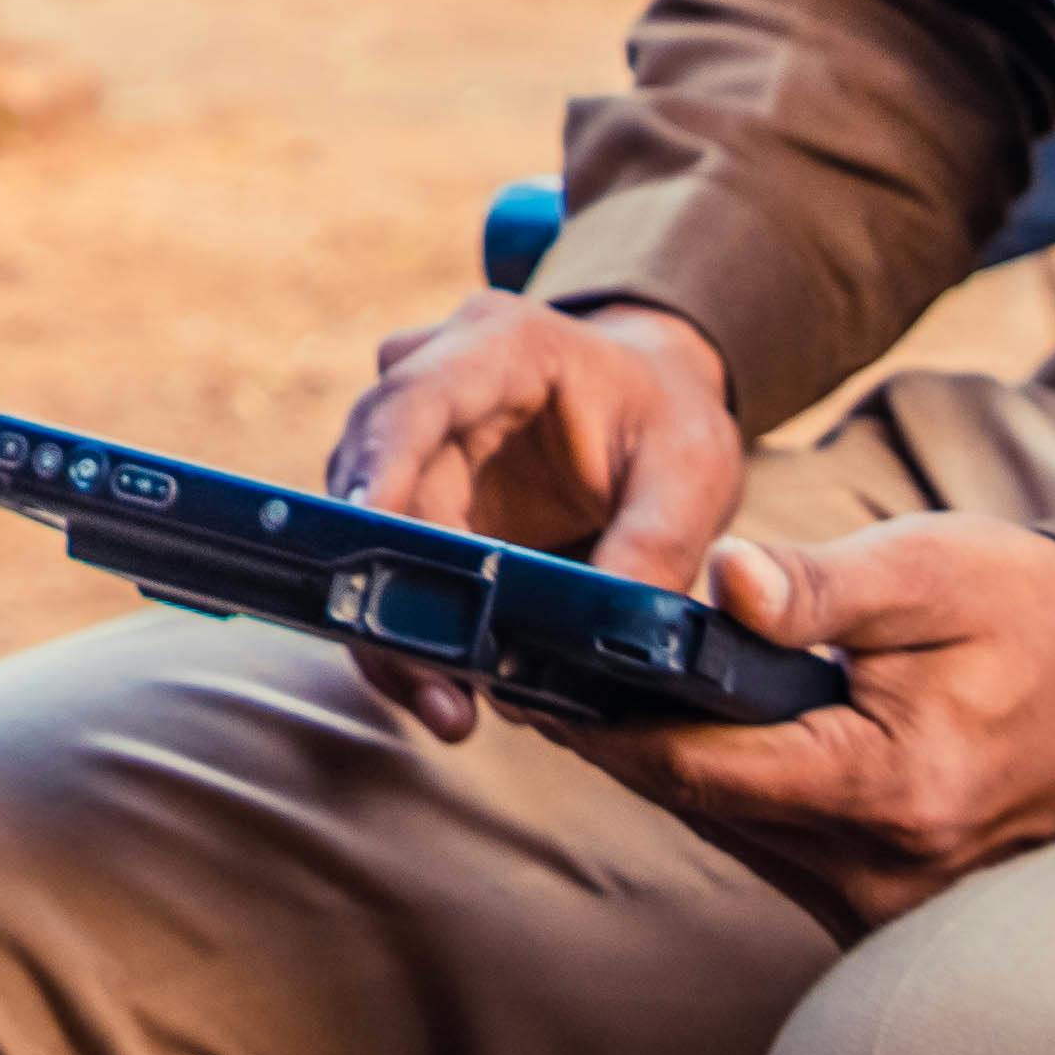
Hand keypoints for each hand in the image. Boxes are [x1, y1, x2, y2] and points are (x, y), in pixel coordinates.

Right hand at [322, 296, 744, 742]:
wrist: (650, 409)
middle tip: (439, 682)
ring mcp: (411, 442)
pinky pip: (385, 568)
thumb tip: (610, 632)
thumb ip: (657, 544)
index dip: (380, 466)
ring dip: (393, 626)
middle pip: (372, 482)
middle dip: (388, 586)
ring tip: (452, 710)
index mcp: (501, 345)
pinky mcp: (411, 500)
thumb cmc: (668, 421)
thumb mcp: (692, 472)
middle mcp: (431, 380)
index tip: (366, 536)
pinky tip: (450, 695)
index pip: (414, 400)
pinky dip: (410, 634)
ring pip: (361, 535)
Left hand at [563, 515, 1054, 932]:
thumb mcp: (928, 570)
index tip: (543, 686)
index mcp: (894, 786)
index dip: (616, 730)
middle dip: (625, 747)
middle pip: (712, 811)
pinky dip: (730, 797)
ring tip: (588, 699)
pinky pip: (782, 852)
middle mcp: (890, 867)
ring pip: (739, 837)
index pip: (711, 772)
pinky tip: (686, 737)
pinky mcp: (896, 902)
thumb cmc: (1030, 610)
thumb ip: (818, 586)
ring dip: (671, 774)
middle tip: (537, 681)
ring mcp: (896, 901)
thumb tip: (719, 581)